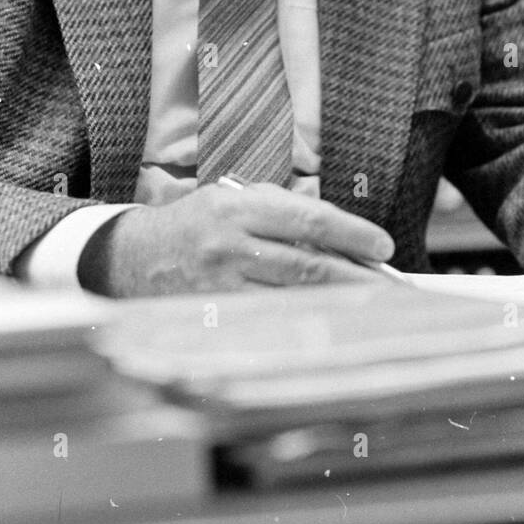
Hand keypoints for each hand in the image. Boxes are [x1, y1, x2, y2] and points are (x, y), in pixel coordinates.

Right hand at [79, 182, 394, 297]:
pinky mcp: (214, 317)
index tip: (382, 245)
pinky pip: (269, 321)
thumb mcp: (234, 199)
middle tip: (391, 285)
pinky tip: (328, 324)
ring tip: (371, 306)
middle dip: (357, 277)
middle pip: (308, 266)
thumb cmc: (197, 224)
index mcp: (239, 207)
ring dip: (338, 304)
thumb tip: (342, 239)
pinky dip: (303, 323)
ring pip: (293, 298)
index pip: (308, 220)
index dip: (352, 233)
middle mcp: (230, 245)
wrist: (133, 257)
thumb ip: (284, 213)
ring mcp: (221, 286)